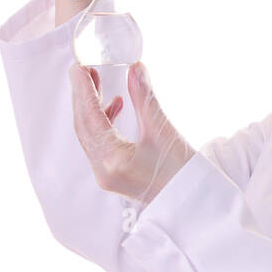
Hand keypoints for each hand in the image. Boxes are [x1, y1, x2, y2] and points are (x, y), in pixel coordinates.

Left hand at [68, 61, 196, 203]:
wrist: (193, 203)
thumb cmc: (183, 173)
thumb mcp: (164, 130)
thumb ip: (144, 98)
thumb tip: (134, 69)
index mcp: (113, 160)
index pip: (90, 118)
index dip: (83, 90)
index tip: (78, 67)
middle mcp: (103, 171)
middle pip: (84, 127)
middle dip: (82, 96)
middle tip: (83, 70)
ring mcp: (106, 175)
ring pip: (89, 135)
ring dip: (91, 107)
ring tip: (97, 82)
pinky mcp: (113, 175)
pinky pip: (99, 144)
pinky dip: (102, 122)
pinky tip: (114, 105)